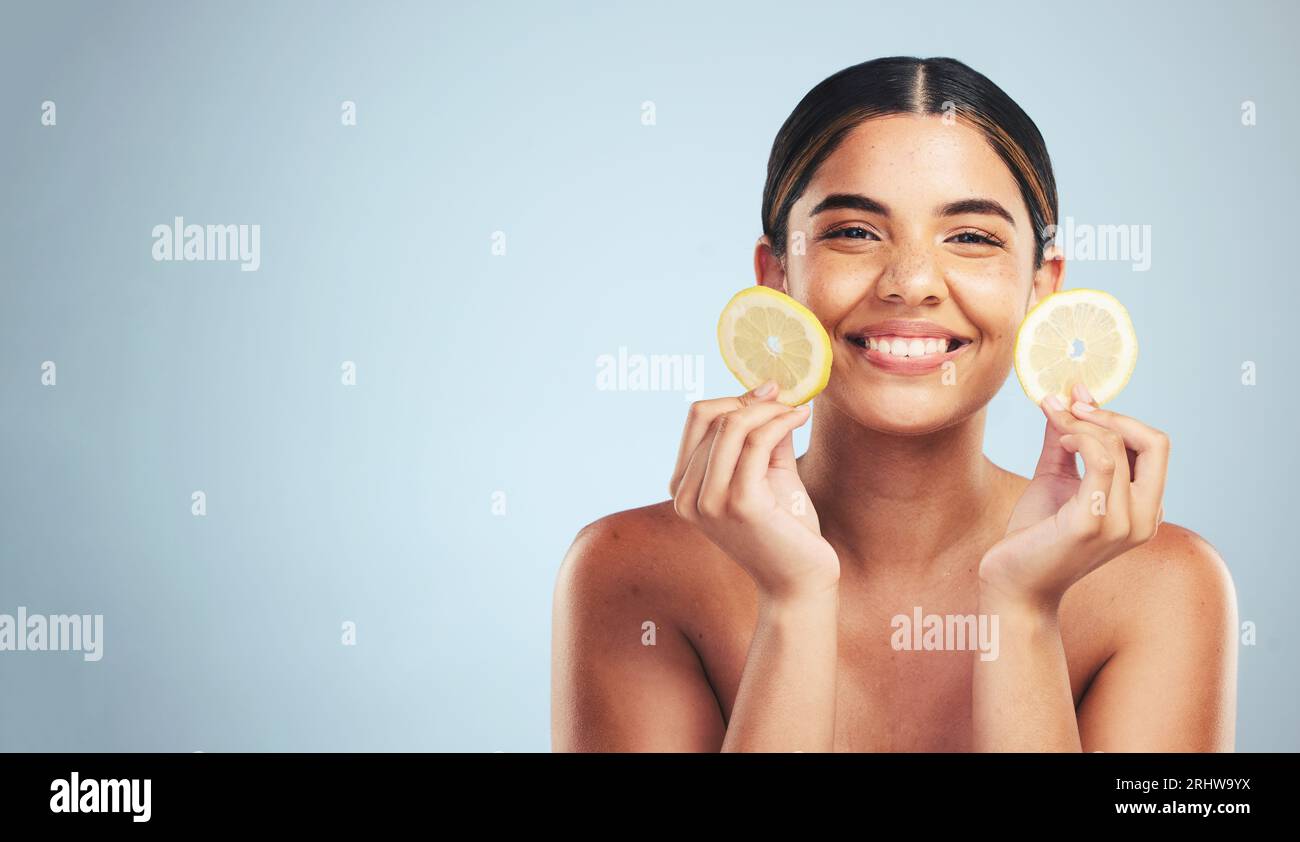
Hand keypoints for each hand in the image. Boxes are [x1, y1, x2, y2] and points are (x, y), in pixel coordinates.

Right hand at [669, 381, 838, 600]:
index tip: (769, 390)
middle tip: (787, 398)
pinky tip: (801, 417)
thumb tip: (767, 390)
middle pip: (711, 417)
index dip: (732, 397)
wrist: (800, 580)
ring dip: (770, 409)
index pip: (696, 419)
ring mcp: (709, 501)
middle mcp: (686, 496)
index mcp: (683, 488)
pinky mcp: (739, 504)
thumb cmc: (785, 529)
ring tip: (798, 409)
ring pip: (732, 426)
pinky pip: (757, 442)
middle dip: (752, 400)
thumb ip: (759, 436)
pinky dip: (781, 421)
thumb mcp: (765, 473)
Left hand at [979, 382, 1169, 608]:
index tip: (1078, 400)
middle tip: (1070, 406)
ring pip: (1117, 446)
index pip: (1154, 447)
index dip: (1120, 416)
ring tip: (1052, 425)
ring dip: (1080, 425)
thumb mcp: (1056, 477)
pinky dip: (1078, 438)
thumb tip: (1070, 395)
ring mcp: (1123, 524)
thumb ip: (1067, 439)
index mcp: (1145, 509)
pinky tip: (1058, 441)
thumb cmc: (1035, 534)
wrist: (1013, 582)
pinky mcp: (1093, 523)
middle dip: (1112, 415)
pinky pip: (1100, 461)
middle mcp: (1144, 518)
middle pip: (1155, 442)